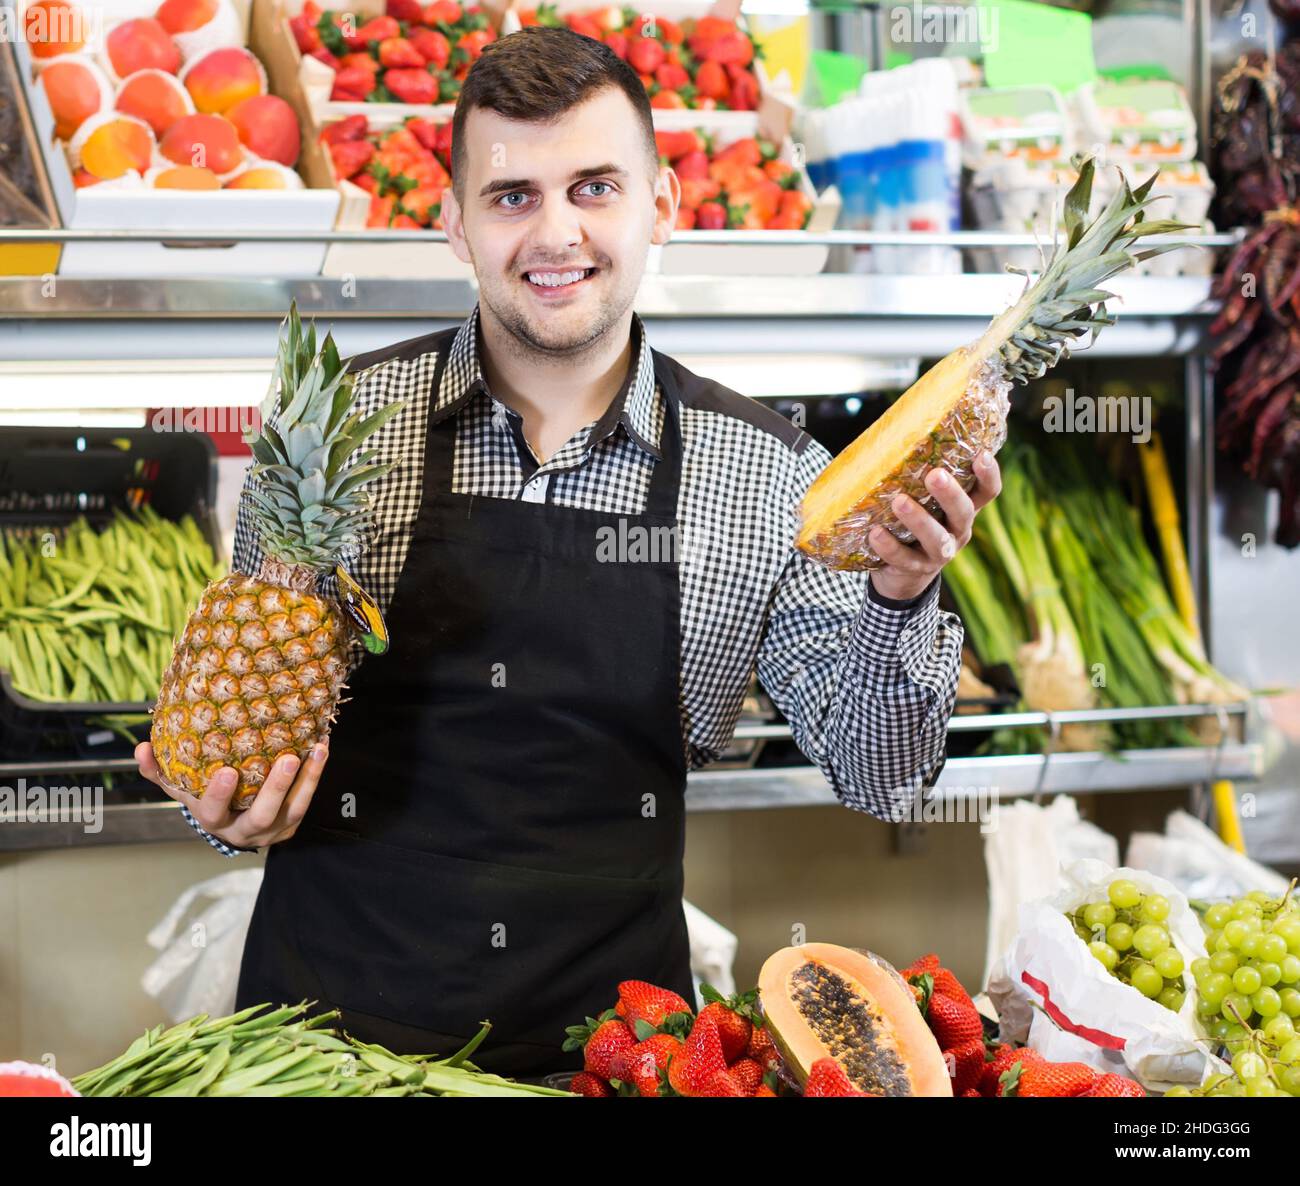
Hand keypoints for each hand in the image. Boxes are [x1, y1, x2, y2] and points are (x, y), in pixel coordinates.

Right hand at [136, 741, 328, 848]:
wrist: (233, 825)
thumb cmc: (204, 799)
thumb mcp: (181, 788)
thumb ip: (160, 770)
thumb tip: (141, 748)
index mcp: (213, 822)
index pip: (212, 813)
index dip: (219, 795)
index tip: (227, 771)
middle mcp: (243, 831)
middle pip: (262, 815)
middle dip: (276, 788)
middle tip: (288, 758)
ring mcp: (272, 831)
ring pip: (293, 809)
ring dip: (307, 778)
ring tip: (318, 748)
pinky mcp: (291, 824)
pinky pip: (306, 801)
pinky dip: (315, 776)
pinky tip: (322, 748)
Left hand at [868, 451, 1002, 601]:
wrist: (903, 575)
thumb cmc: (914, 523)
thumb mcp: (925, 501)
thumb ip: (921, 475)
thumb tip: (899, 428)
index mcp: (964, 509)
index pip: (987, 491)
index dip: (989, 474)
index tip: (981, 455)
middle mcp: (958, 530)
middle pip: (963, 512)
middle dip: (950, 494)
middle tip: (934, 475)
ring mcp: (939, 553)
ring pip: (936, 539)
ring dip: (918, 520)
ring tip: (899, 501)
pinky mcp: (915, 569)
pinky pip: (904, 559)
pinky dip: (889, 546)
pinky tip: (875, 533)